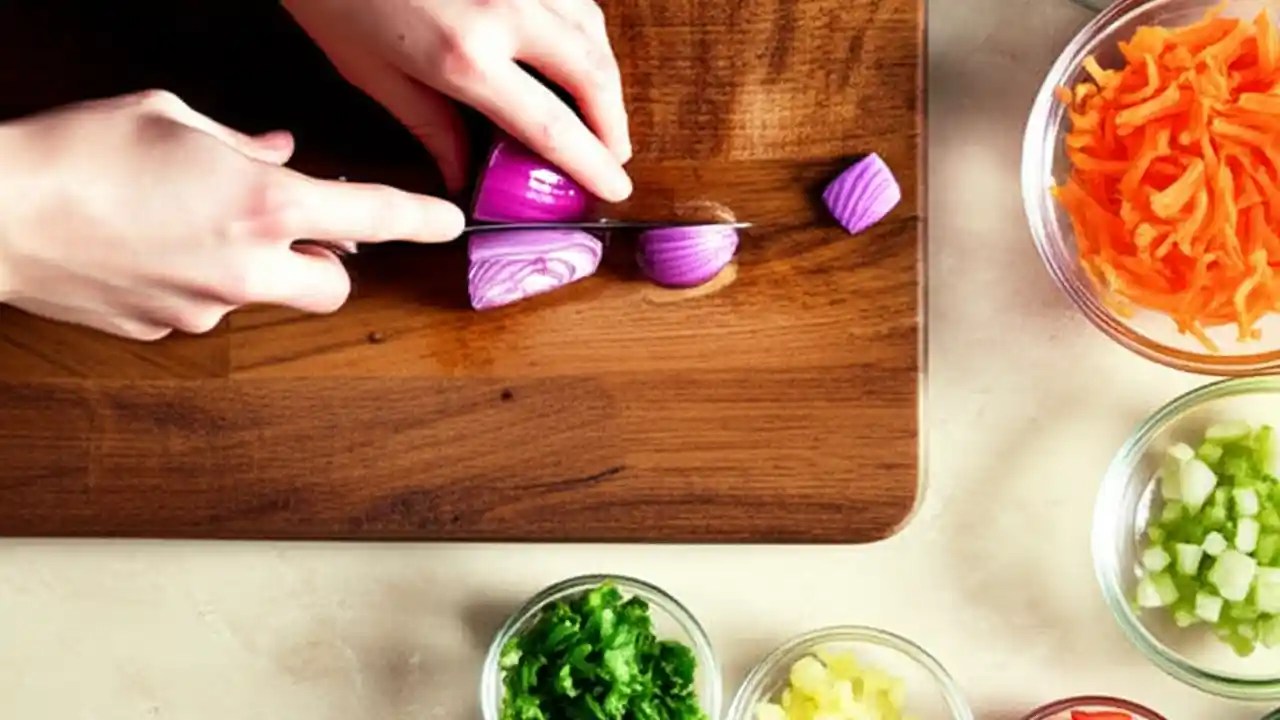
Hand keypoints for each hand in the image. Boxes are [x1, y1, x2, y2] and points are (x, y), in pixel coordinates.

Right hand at [0, 90, 463, 340]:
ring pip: (271, 300)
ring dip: (263, 272)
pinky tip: (160, 249)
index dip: (421, 220)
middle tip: (302, 230)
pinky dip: (206, 284)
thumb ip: (240, 143)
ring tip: (205, 229)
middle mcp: (248, 266)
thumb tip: (275, 152)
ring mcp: (210, 307)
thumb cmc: (77, 152)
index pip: (375, 217)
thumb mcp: (172, 118)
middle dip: (330, 262)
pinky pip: (211, 309)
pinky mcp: (169, 329)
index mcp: (264, 203)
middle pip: (336, 287)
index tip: (446, 223)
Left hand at [284, 0, 632, 201]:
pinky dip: (584, 28)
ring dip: (604, 75)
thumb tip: (463, 173)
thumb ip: (429, 125)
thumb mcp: (370, 72)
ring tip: (599, 109)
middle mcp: (505, 11)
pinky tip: (575, 49)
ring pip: (592, 28)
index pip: (551, 127)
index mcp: (464, 57)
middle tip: (615, 154)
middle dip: (615, 122)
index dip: (591, 164)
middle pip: (592, 75)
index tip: (614, 189)